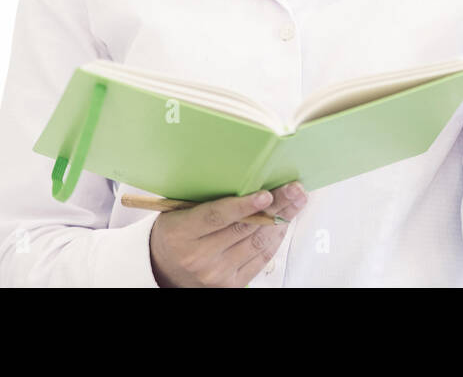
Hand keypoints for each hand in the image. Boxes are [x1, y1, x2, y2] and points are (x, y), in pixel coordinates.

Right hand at [148, 181, 307, 287]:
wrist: (166, 269)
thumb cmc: (178, 231)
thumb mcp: (180, 211)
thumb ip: (208, 199)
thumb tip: (249, 178)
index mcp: (181, 233)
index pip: (216, 217)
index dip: (243, 205)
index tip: (266, 193)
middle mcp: (198, 256)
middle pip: (244, 228)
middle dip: (275, 206)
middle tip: (294, 188)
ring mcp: (216, 273)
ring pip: (257, 242)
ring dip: (282, 219)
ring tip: (296, 200)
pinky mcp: (231, 284)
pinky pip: (261, 257)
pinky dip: (276, 237)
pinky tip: (284, 221)